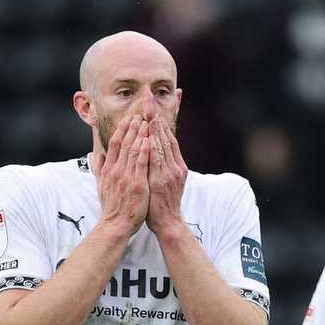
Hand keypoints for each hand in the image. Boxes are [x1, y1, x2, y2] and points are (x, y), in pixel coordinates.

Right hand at [96, 114, 150, 229]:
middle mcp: (116, 170)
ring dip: (140, 134)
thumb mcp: (101, 185)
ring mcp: (126, 176)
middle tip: (140, 115)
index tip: (128, 119)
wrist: (116, 225)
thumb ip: (98, 168)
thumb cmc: (111, 207)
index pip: (115, 144)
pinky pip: (141, 163)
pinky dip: (145, 150)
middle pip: (124, 143)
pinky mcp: (137, 184)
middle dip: (132, 127)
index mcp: (108, 170)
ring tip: (146, 122)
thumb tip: (94, 154)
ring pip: (133, 150)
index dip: (122, 130)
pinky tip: (150, 139)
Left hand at [147, 116, 187, 236]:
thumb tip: (153, 153)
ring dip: (155, 128)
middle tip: (151, 102)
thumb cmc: (162, 203)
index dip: (163, 123)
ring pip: (162, 145)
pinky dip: (152, 145)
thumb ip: (161, 166)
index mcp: (177, 166)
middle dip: (158, 119)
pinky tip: (147, 135)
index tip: (155, 109)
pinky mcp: (162, 180)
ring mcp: (170, 173)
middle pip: (167, 138)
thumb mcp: (165, 181)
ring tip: (149, 112)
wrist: (168, 222)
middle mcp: (175, 166)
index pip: (170, 139)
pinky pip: (156, 159)